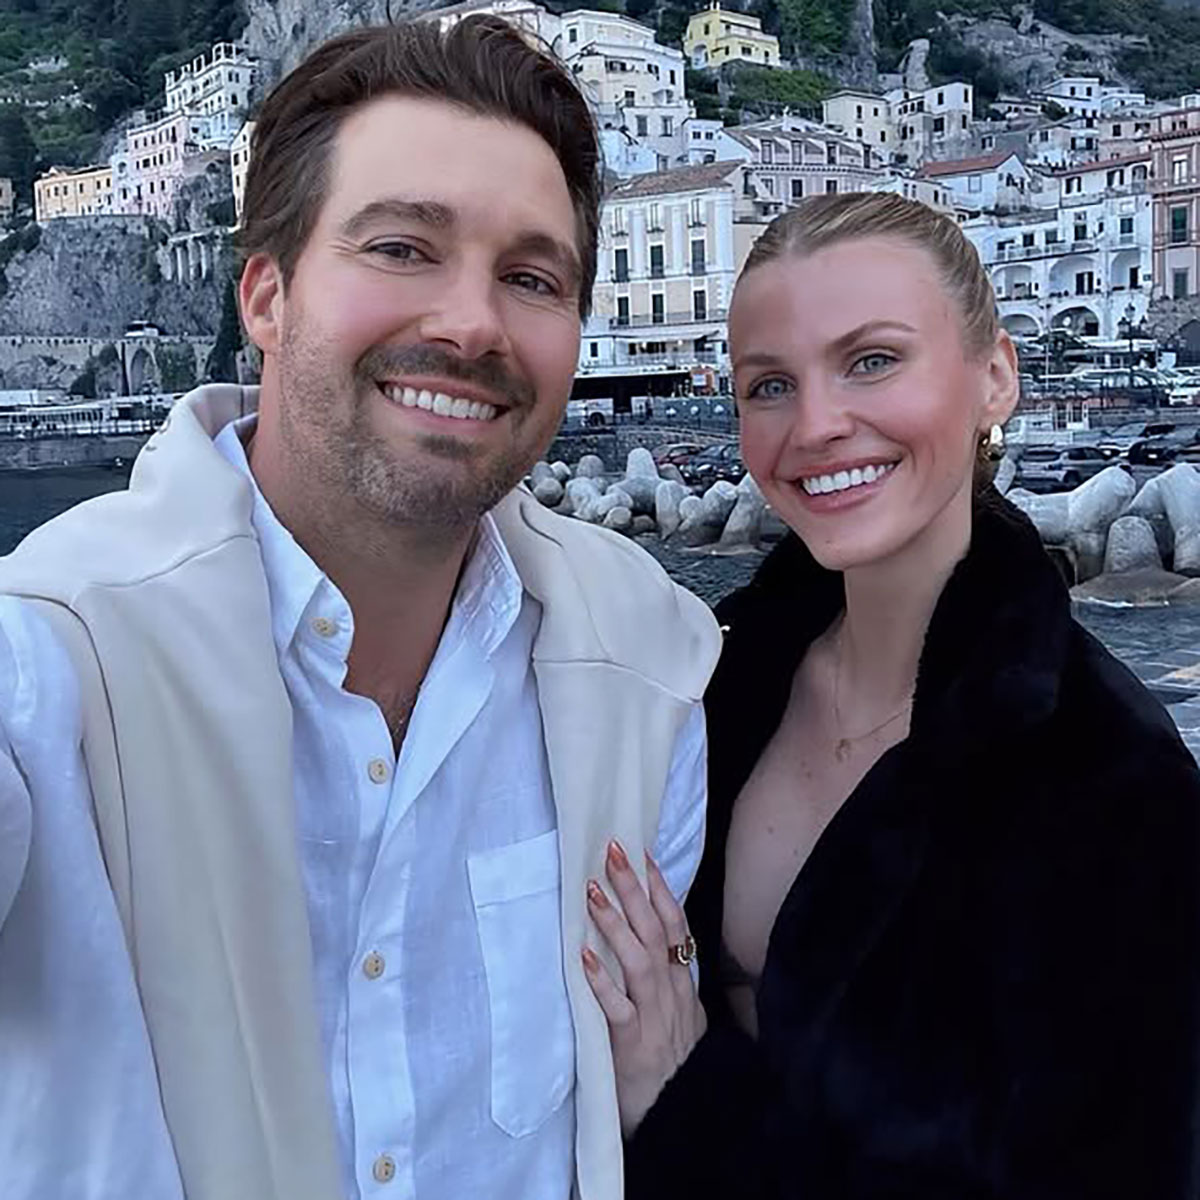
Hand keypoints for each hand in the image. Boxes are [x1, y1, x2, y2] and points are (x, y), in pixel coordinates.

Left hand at [583, 840, 706, 1137]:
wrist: (686, 1119)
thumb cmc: (676, 1067)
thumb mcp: (684, 1017)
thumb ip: (670, 981)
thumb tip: (657, 945)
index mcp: (681, 984)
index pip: (674, 924)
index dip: (659, 888)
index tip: (642, 854)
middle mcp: (671, 993)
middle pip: (654, 930)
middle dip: (634, 889)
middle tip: (612, 852)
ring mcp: (654, 1017)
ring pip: (638, 960)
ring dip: (615, 924)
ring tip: (592, 892)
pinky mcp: (633, 1045)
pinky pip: (617, 1009)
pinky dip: (601, 982)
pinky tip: (583, 957)